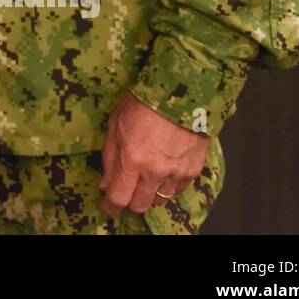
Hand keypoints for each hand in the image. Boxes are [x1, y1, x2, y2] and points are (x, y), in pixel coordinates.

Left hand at [98, 91, 210, 215]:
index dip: (110, 206)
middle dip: (129, 201)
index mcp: (131, 159)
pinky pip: (178, 190)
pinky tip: (164, 170)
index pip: (118, 197)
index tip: (106, 205)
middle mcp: (154, 171)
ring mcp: (176, 172)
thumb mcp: (115, 124)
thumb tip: (105, 183)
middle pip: (140, 205)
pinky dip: (168, 185)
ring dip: (150, 193)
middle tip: (126, 190)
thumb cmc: (142, 102)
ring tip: (146, 176)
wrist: (181, 91)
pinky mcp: (193, 170)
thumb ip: (110, 157)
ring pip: (160, 200)